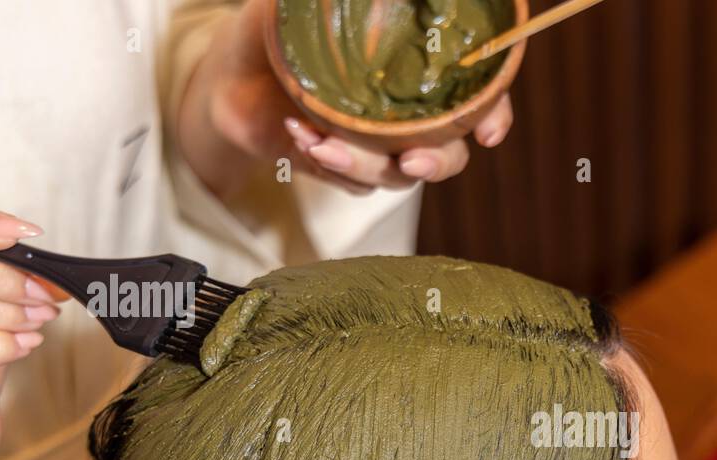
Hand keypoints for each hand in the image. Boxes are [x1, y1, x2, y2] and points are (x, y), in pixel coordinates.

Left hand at [179, 0, 513, 198]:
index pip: (473, 95)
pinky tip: (298, 135)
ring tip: (320, 141)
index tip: (489, 133)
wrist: (224, 81)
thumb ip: (329, 1)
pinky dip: (326, 164)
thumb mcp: (295, 7)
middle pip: (449, 153)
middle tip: (412, 161)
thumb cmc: (269, 34)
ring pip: (394, 176)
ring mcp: (375, 148)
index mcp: (412, 73)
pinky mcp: (344, 171)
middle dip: (437, 161)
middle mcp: (404, 116)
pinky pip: (351, 184)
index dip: (493, 113)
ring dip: (362, 165)